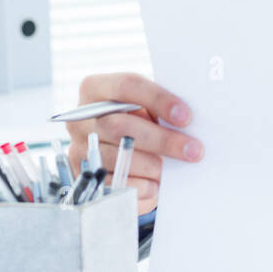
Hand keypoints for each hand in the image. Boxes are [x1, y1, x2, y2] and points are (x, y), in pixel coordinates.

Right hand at [64, 73, 201, 216]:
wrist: (119, 153)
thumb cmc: (138, 123)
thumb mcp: (145, 109)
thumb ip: (159, 109)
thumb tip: (189, 122)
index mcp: (96, 88)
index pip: (126, 86)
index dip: (158, 100)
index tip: (186, 117)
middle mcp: (81, 117)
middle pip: (121, 125)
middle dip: (162, 139)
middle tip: (194, 150)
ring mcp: (79, 147)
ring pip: (117, 156)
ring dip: (151, 165)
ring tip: (172, 170)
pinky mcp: (82, 176)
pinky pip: (112, 182)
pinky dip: (138, 185)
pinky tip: (155, 185)